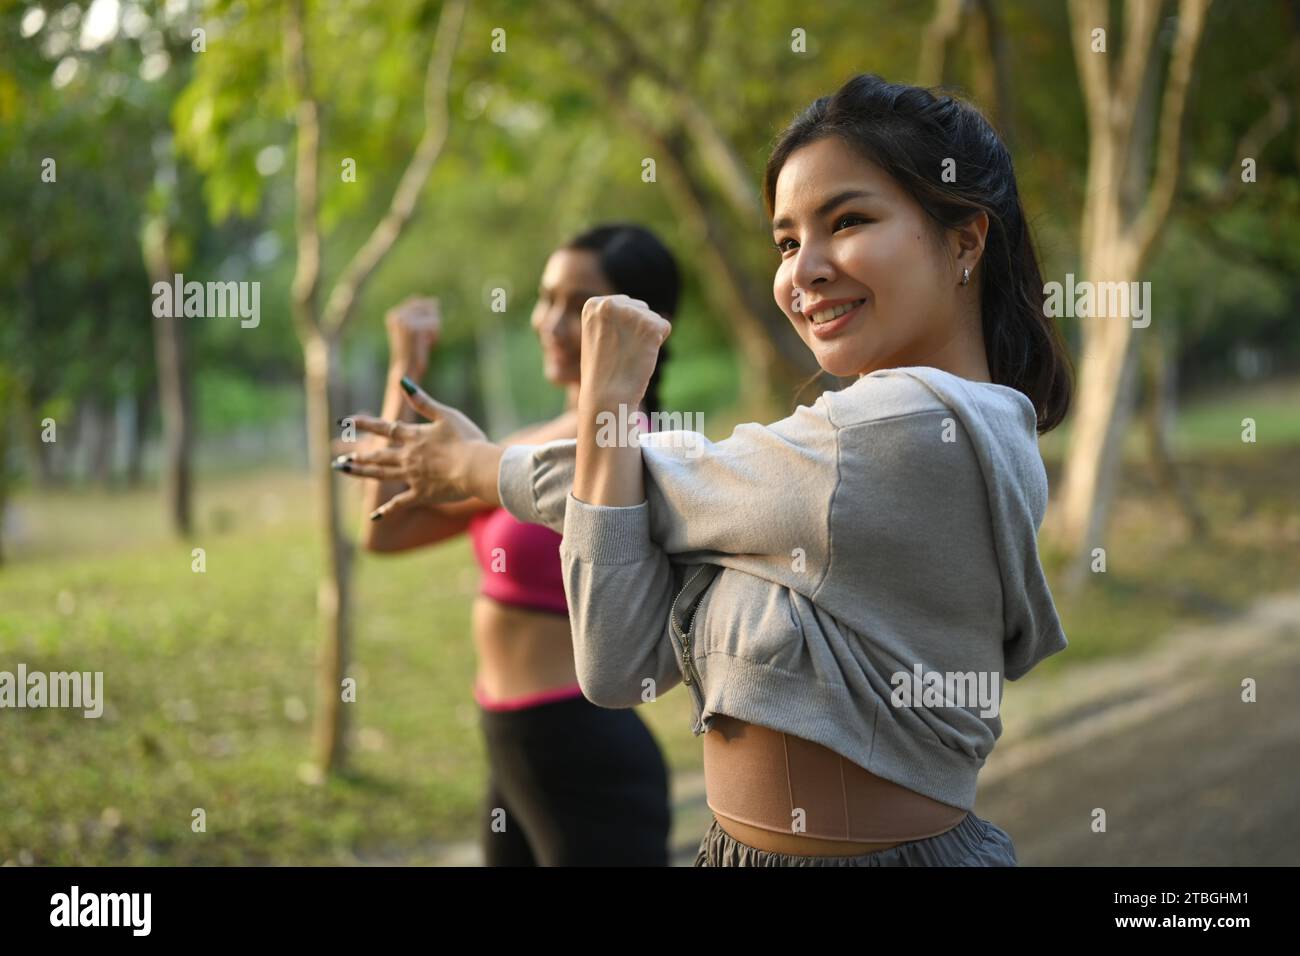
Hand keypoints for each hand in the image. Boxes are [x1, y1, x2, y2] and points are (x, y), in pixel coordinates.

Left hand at [334, 378, 493, 518]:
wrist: (476, 468)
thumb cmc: (466, 439)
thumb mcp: (446, 415)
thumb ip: (423, 401)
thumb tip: (402, 382)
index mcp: (414, 437)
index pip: (384, 428)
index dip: (364, 424)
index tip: (345, 421)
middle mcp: (408, 457)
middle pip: (378, 455)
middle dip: (358, 456)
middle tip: (341, 458)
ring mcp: (412, 477)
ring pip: (381, 475)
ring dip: (361, 473)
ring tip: (345, 471)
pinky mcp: (421, 495)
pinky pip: (399, 503)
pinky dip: (387, 509)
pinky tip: (374, 515)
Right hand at [385, 296, 441, 378]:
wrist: (406, 373)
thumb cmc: (413, 355)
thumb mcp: (416, 331)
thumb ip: (422, 315)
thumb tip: (435, 300)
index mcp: (393, 314)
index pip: (420, 301)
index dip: (427, 317)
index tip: (420, 335)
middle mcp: (396, 315)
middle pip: (429, 305)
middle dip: (432, 322)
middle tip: (424, 340)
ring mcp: (403, 321)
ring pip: (433, 314)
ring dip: (435, 329)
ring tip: (425, 343)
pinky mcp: (412, 328)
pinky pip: (435, 324)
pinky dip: (435, 336)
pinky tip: (427, 346)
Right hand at [578, 294, 671, 405]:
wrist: (606, 396)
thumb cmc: (601, 373)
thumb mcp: (598, 336)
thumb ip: (614, 319)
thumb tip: (642, 312)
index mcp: (593, 304)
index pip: (623, 305)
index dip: (622, 329)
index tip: (611, 346)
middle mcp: (609, 303)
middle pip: (640, 308)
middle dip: (637, 330)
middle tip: (622, 354)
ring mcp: (630, 313)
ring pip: (653, 319)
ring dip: (647, 338)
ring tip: (629, 356)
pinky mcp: (650, 325)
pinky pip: (665, 327)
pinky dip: (658, 344)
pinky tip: (642, 356)